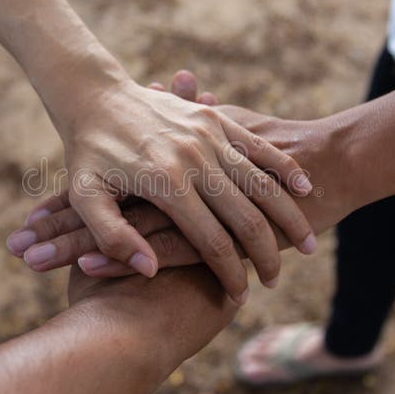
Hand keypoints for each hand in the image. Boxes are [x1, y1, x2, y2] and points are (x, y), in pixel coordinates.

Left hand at [19, 63, 316, 302]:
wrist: (95, 95)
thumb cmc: (86, 154)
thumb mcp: (86, 198)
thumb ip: (113, 237)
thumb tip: (150, 270)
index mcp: (164, 183)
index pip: (209, 242)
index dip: (229, 274)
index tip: (241, 298)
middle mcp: (193, 159)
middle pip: (245, 217)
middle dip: (267, 253)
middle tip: (277, 281)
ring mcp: (208, 136)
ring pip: (261, 183)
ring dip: (288, 215)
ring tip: (308, 243)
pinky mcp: (216, 120)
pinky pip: (258, 147)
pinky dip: (284, 168)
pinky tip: (303, 189)